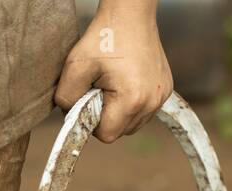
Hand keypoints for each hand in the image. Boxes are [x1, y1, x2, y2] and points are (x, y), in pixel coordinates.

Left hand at [55, 0, 173, 142]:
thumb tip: (71, 117)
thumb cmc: (105, 36)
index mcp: (132, 100)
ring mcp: (161, 96)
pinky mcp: (166, 89)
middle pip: (121, 132)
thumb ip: (66, 99)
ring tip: (113, 85)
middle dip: (106, 117)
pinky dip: (132, 103)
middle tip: (99, 89)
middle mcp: (152, 102)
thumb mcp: (75, 67)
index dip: (92, 123)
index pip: (106, 135)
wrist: (130, 14)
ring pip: (133, 124)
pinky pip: (144, 111)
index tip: (89, 101)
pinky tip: (126, 82)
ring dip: (119, 112)